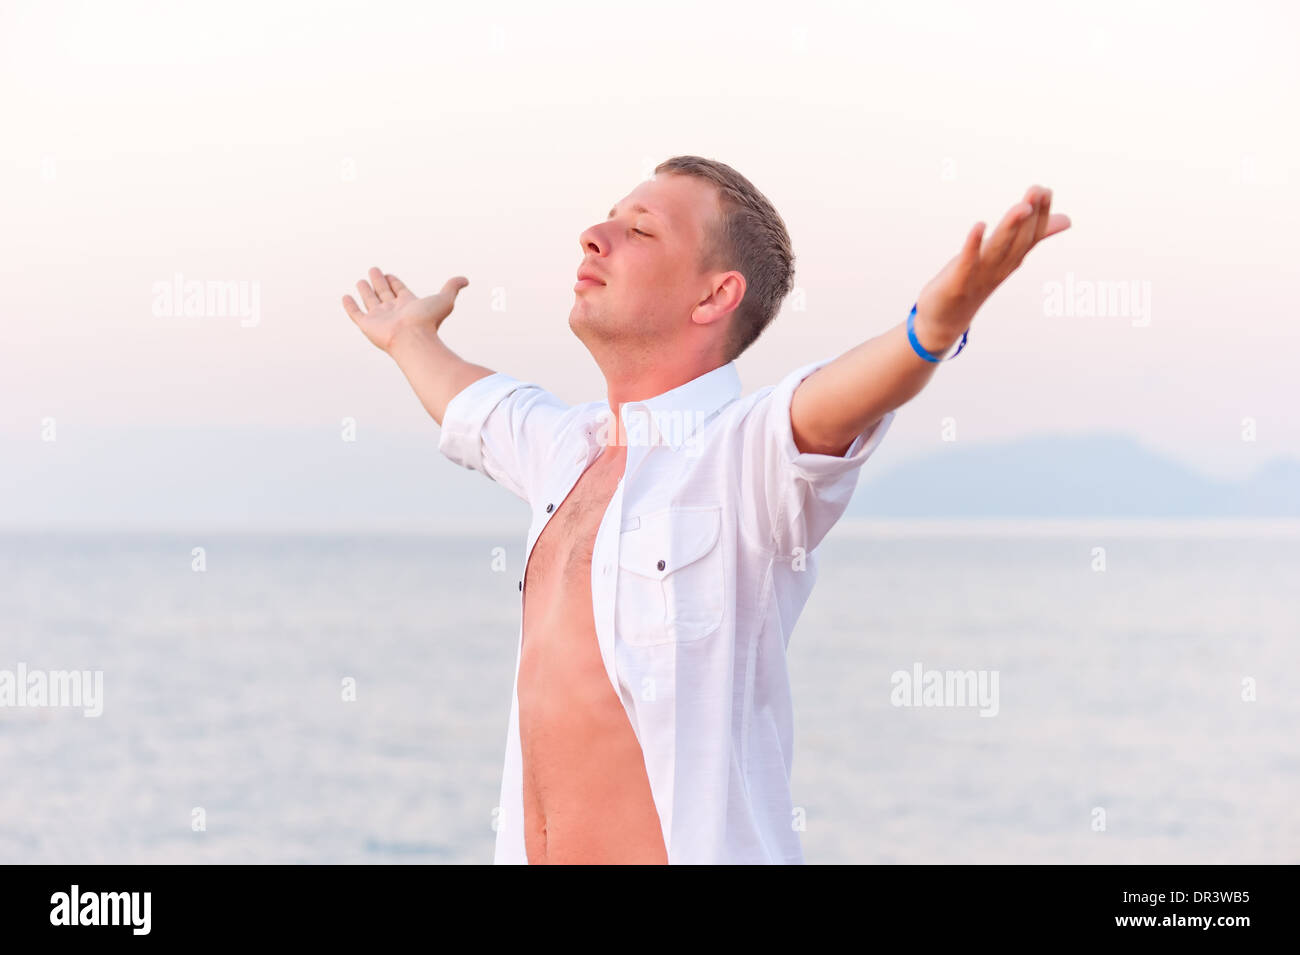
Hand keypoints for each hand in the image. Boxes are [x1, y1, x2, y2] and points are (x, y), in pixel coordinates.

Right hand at [342, 267, 468, 352]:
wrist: (413, 338)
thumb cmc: (429, 321)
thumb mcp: (444, 299)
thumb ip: (452, 287)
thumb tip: (465, 279)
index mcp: (408, 305)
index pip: (400, 290)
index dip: (395, 282)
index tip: (390, 274)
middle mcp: (393, 311)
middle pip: (384, 293)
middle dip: (379, 281)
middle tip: (374, 270)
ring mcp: (379, 318)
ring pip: (370, 301)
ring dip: (365, 291)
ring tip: (361, 281)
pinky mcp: (367, 325)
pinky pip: (356, 313)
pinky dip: (350, 305)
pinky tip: (346, 297)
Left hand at [914, 185, 1070, 345]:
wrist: (944, 322)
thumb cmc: (972, 284)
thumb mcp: (1002, 258)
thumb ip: (1029, 238)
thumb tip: (1066, 220)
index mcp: (1010, 262)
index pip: (1031, 237)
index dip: (1040, 216)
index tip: (1047, 191)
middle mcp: (999, 269)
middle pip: (1019, 241)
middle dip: (1030, 216)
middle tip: (1038, 189)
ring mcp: (979, 277)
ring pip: (999, 249)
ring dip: (1011, 227)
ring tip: (1022, 205)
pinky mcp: (957, 282)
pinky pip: (967, 262)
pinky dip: (973, 244)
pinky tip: (979, 225)